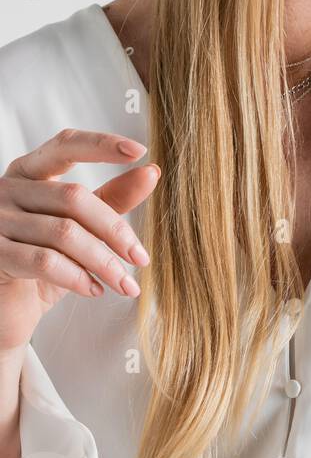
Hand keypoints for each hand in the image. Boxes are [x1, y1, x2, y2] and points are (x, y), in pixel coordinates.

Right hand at [0, 129, 160, 352]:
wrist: (6, 312)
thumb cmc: (41, 267)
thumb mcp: (79, 228)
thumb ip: (110, 199)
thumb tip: (149, 173)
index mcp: (28, 173)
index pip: (64, 146)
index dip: (100, 145)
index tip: (138, 150)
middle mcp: (7, 190)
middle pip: (73, 197)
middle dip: (115, 230)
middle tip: (141, 258)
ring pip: (64, 233)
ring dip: (104, 262)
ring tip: (126, 284)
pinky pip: (45, 262)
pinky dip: (78, 277)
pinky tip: (95, 289)